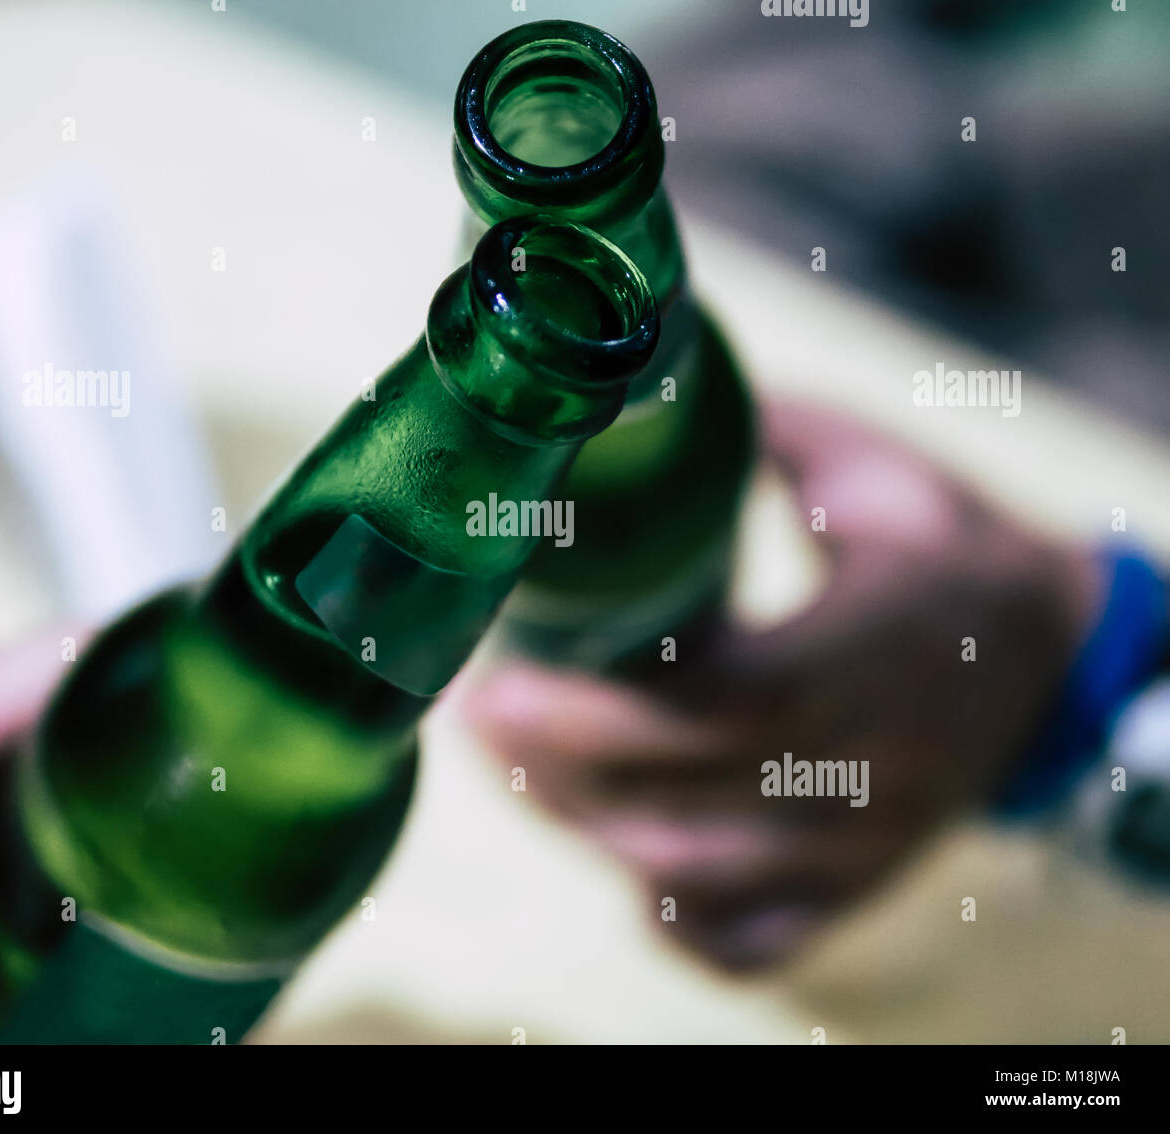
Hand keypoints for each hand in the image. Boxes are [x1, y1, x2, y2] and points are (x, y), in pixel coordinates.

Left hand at [459, 399, 1101, 970]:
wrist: (1049, 658)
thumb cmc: (942, 547)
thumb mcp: (871, 470)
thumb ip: (759, 434)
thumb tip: (626, 404)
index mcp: (891, 641)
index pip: (737, 703)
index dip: (605, 709)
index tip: (501, 680)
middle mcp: (886, 763)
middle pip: (692, 796)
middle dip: (557, 764)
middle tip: (475, 709)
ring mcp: (871, 846)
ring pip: (700, 875)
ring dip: (583, 826)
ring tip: (511, 763)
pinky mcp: (857, 889)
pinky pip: (747, 945)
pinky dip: (662, 913)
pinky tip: (613, 845)